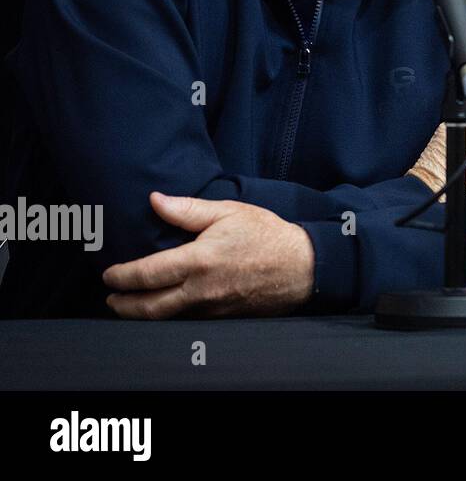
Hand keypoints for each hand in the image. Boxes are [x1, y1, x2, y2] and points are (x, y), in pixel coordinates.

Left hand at [103, 192, 314, 318]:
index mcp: (198, 260)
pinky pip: (188, 320)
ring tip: (132, 304)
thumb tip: (155, 200)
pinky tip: (167, 305)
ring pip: (166, 318)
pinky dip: (170, 315)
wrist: (303, 266)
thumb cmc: (267, 234)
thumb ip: (187, 209)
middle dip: (123, 305)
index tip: (109, 274)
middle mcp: (200, 289)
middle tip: (112, 298)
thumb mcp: (228, 211)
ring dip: (143, 313)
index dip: (121, 276)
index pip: (146, 274)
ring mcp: (211, 308)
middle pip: (148, 307)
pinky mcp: (222, 317)